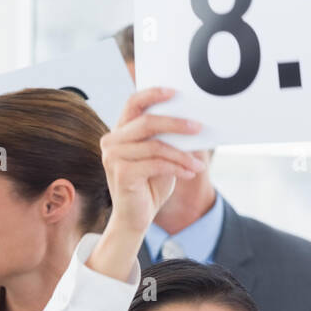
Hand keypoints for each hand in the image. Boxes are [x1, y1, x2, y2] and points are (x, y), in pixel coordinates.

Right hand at [88, 87, 205, 280]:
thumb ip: (167, 138)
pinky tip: (190, 173)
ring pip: (155, 146)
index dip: (153, 93)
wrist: (135, 218)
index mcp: (120, 132)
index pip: (133, 103)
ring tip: (198, 164)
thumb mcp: (161, 156)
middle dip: (176, 124)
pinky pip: (156, 164)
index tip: (175, 92)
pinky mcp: (121, 173)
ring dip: (182, 154)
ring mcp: (113, 157)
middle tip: (198, 127)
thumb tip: (192, 121)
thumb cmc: (149, 186)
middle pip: (147, 122)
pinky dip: (177, 168)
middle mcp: (112, 141)